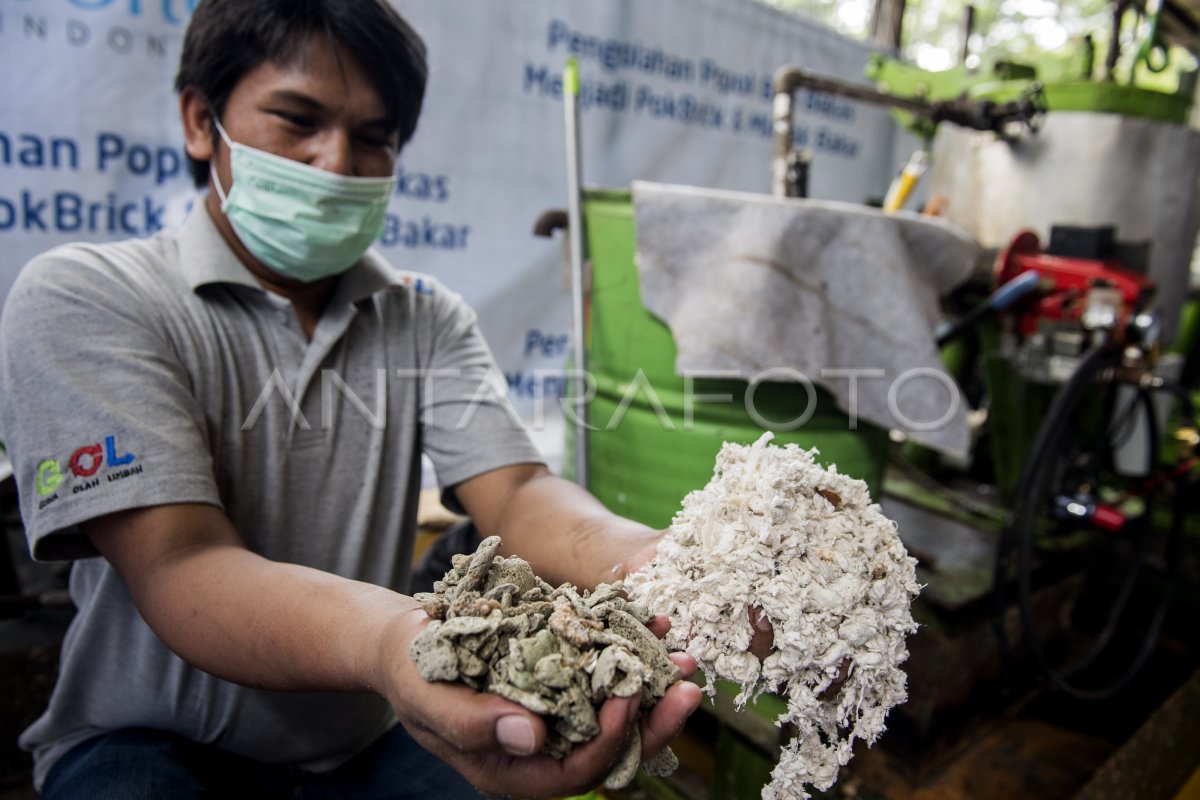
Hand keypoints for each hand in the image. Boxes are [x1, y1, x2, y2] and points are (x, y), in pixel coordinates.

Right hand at [381, 607, 701, 797]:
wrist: (405, 640)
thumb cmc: (409, 672)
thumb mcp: (428, 695)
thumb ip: (471, 723)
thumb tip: (531, 737)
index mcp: (513, 767)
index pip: (576, 773)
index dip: (608, 742)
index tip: (628, 700)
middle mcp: (542, 746)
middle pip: (610, 747)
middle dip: (653, 719)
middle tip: (688, 685)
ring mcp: (555, 712)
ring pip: (613, 708)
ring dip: (650, 682)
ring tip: (682, 652)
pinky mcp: (561, 678)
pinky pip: (602, 671)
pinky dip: (628, 648)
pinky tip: (652, 623)